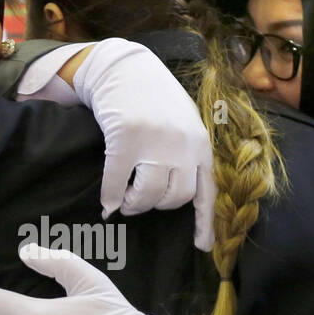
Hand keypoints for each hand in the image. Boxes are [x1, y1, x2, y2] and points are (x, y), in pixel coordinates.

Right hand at [70, 38, 215, 250]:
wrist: (126, 67)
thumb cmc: (154, 98)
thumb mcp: (183, 122)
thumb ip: (188, 152)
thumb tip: (182, 191)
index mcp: (200, 144)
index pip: (206, 192)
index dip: (204, 223)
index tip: (201, 248)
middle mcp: (182, 145)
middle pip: (175, 198)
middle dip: (157, 206)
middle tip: (141, 202)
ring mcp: (154, 142)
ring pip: (148, 195)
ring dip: (134, 205)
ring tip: (125, 202)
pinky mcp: (125, 139)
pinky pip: (117, 182)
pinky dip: (111, 197)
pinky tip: (107, 203)